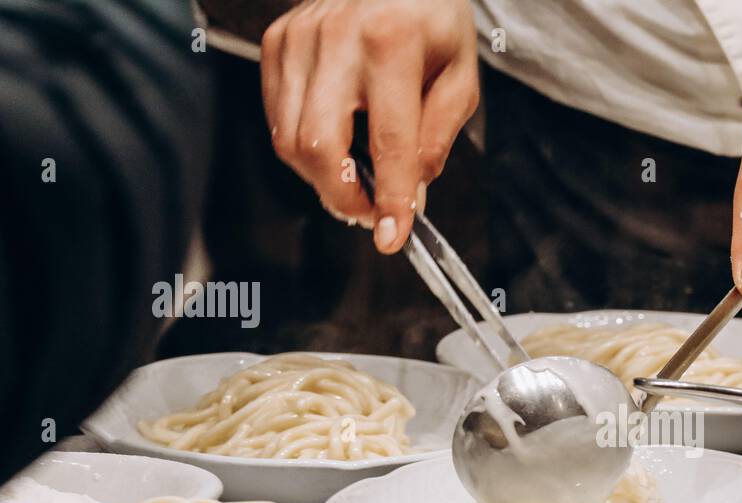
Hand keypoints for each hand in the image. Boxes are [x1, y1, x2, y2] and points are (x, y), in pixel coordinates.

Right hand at [261, 0, 478, 252]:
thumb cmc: (432, 18)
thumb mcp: (460, 75)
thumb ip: (438, 137)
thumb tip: (413, 192)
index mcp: (391, 42)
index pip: (388, 142)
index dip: (391, 199)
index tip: (393, 237)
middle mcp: (337, 36)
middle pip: (319, 147)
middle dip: (343, 196)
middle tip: (371, 213)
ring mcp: (299, 37)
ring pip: (290, 139)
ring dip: (323, 178)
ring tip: (357, 183)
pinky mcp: (277, 41)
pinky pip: (278, 116)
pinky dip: (304, 147)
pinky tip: (335, 145)